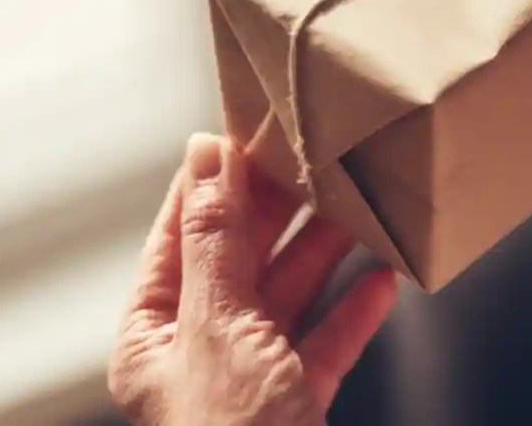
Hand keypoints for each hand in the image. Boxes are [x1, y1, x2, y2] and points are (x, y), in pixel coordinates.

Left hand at [108, 134, 396, 424]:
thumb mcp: (220, 326)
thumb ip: (218, 240)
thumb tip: (204, 157)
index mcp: (152, 335)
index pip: (179, 237)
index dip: (210, 183)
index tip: (242, 131)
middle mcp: (194, 355)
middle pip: (237, 263)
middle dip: (277, 213)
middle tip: (313, 160)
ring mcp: (247, 382)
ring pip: (286, 299)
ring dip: (322, 254)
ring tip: (357, 207)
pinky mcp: (294, 406)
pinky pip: (323, 345)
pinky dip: (350, 313)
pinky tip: (380, 279)